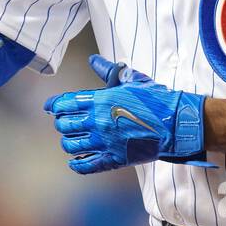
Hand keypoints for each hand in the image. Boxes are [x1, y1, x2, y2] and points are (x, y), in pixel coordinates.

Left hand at [43, 54, 214, 174]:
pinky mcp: (115, 159)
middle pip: (64, 125)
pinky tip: (75, 162)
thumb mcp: (131, 80)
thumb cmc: (155, 99)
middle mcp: (98, 122)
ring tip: (71, 141)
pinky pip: (87, 166)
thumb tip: (93, 59)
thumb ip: (108, 71)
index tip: (50, 108)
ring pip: (71, 145)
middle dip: (61, 124)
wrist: (176, 122)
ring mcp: (105, 142)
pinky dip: (77, 165)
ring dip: (68, 143)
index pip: (65, 104)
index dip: (54, 106)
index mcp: (100, 100)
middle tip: (64, 123)